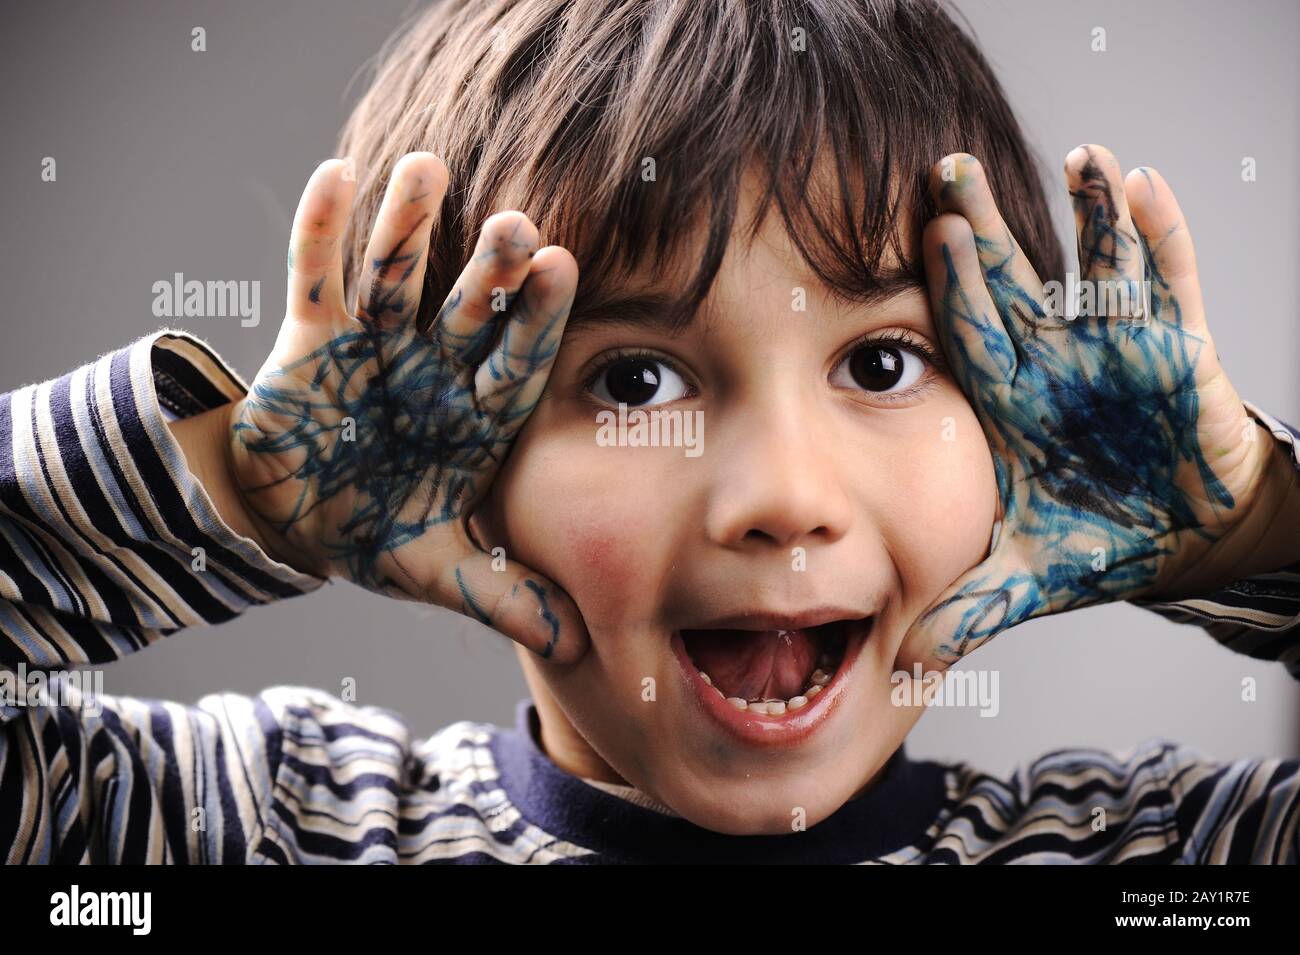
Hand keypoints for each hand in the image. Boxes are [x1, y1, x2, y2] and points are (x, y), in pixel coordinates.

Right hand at [228, 153, 587, 662]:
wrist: (288, 521)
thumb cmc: (370, 531)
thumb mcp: (432, 567)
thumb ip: (500, 594)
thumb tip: (576, 642)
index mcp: (471, 419)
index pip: (513, 367)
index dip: (535, 325)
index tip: (565, 273)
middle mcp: (431, 372)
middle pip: (466, 314)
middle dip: (486, 273)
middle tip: (518, 224)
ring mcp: (373, 348)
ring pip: (394, 279)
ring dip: (406, 227)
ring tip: (428, 166)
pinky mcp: (311, 338)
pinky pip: (314, 276)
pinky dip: (321, 231)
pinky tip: (337, 174)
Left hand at [898, 145, 1293, 669]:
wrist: (1179, 537)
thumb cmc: (1097, 538)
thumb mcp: (1032, 574)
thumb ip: (973, 606)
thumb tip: (907, 663)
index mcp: (1009, 401)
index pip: (970, 334)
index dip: (952, 288)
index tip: (925, 234)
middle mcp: (1055, 361)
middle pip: (1016, 281)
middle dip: (989, 228)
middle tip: (951, 169)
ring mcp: (1117, 348)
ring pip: (1101, 268)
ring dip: (1092, 214)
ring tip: (1082, 153)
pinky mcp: (1182, 349)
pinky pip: (1176, 284)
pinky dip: (1165, 239)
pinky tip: (1147, 187)